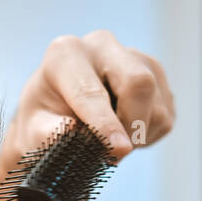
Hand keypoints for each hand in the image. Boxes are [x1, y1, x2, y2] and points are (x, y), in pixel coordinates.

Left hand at [5, 30, 175, 164]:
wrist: (60, 112)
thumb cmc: (44, 120)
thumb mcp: (35, 130)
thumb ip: (48, 133)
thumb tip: (69, 130)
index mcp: (66, 54)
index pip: (91, 91)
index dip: (106, 124)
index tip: (118, 149)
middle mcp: (102, 45)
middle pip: (139, 83)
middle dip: (132, 126)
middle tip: (115, 155)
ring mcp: (134, 56)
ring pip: (157, 105)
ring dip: (138, 137)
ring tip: (111, 142)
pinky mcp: (157, 74)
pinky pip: (166, 115)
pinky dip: (148, 135)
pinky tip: (124, 132)